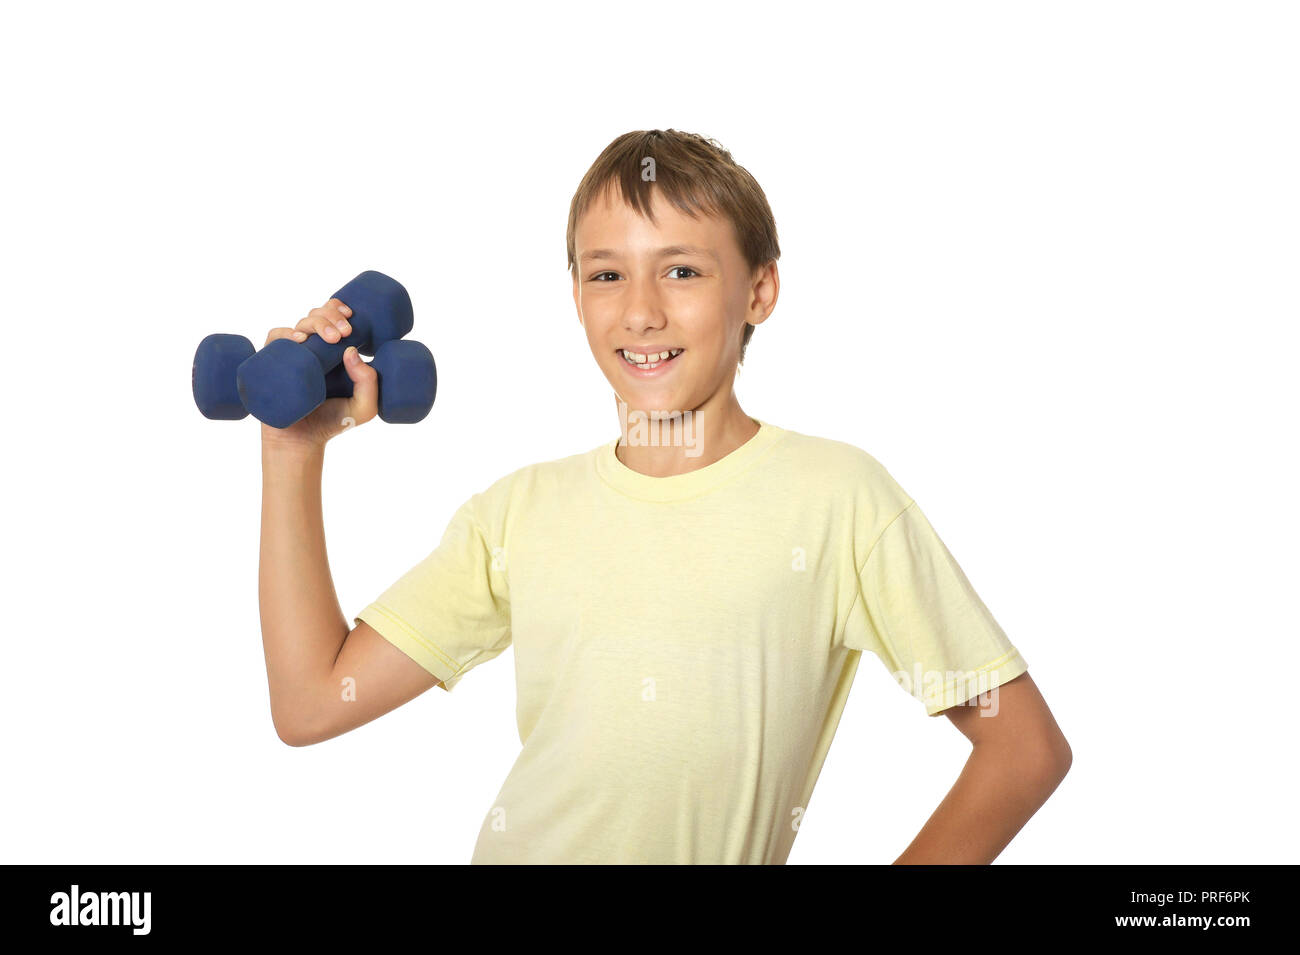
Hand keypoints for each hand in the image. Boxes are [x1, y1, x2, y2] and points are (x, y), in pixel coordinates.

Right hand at [259, 298, 378, 451]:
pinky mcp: (273, 364)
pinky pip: (273, 340)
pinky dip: (285, 334)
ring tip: (330, 338)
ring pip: (299, 325)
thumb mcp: (364, 407)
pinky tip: (299, 340)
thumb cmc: (333, 423)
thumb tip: (351, 350)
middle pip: (316, 316)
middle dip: (331, 316)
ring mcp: (291, 356)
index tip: (351, 314)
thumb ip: (369, 383)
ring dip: (315, 322)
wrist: (301, 442)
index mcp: (332, 352)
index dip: (338, 308)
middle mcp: (311, 350)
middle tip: (345, 332)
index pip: (332, 318)